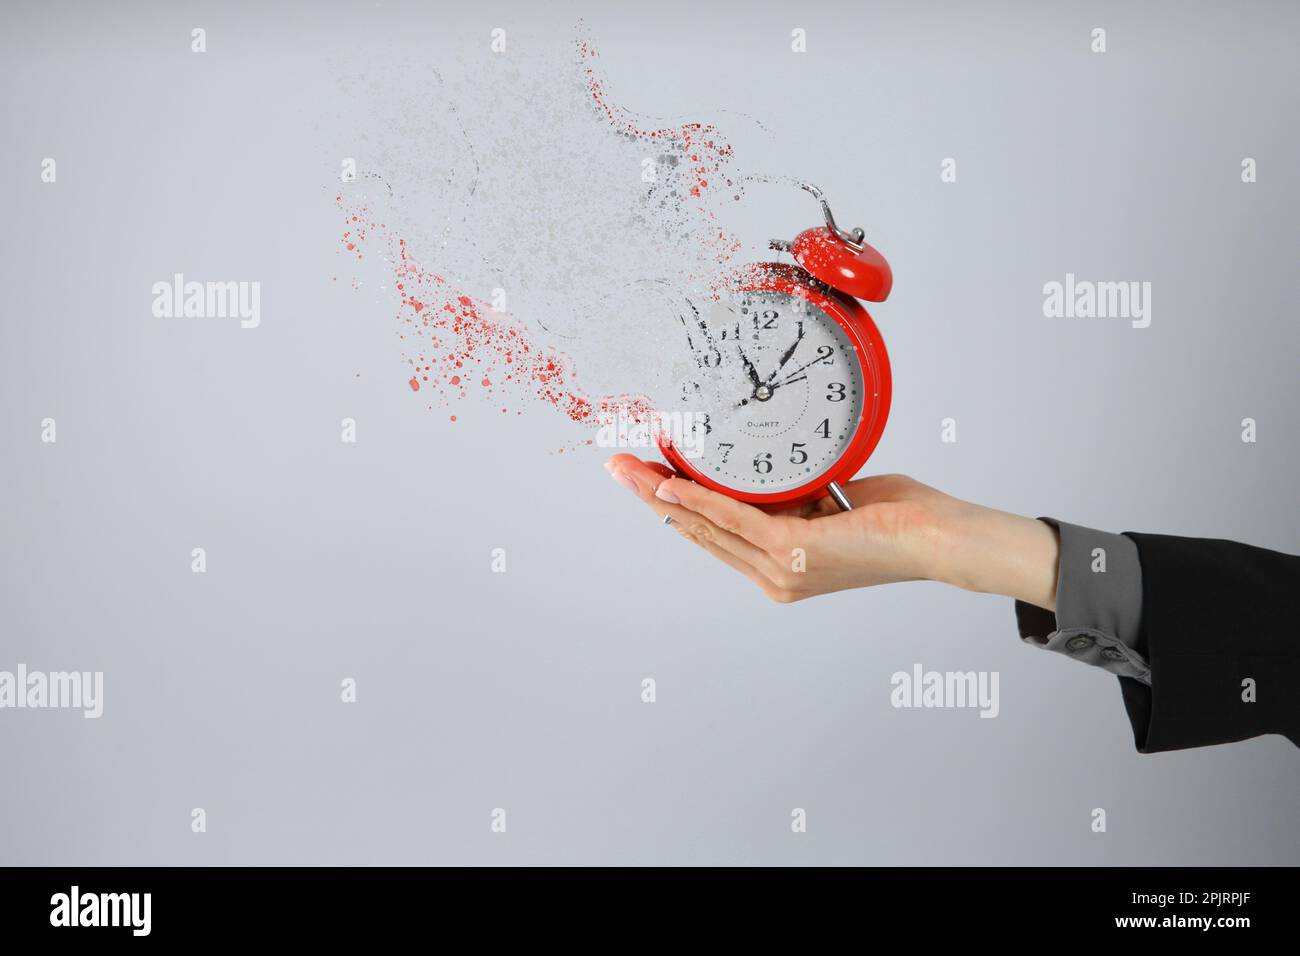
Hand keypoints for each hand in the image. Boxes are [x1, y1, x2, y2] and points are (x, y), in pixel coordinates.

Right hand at [604, 455, 1059, 608]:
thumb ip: (801, 493)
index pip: (716, 534)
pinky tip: (672, 483)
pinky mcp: (794, 552)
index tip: (648, 478)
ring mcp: (782, 569)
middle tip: (618, 467)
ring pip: (706, 527)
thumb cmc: (902, 519)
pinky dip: (700, 499)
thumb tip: (780, 472)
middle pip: (699, 533)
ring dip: (663, 495)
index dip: (677, 506)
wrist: (938, 539)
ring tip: (629, 469)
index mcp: (782, 567)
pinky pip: (734, 519)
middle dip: (653, 499)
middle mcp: (775, 576)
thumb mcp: (835, 498)